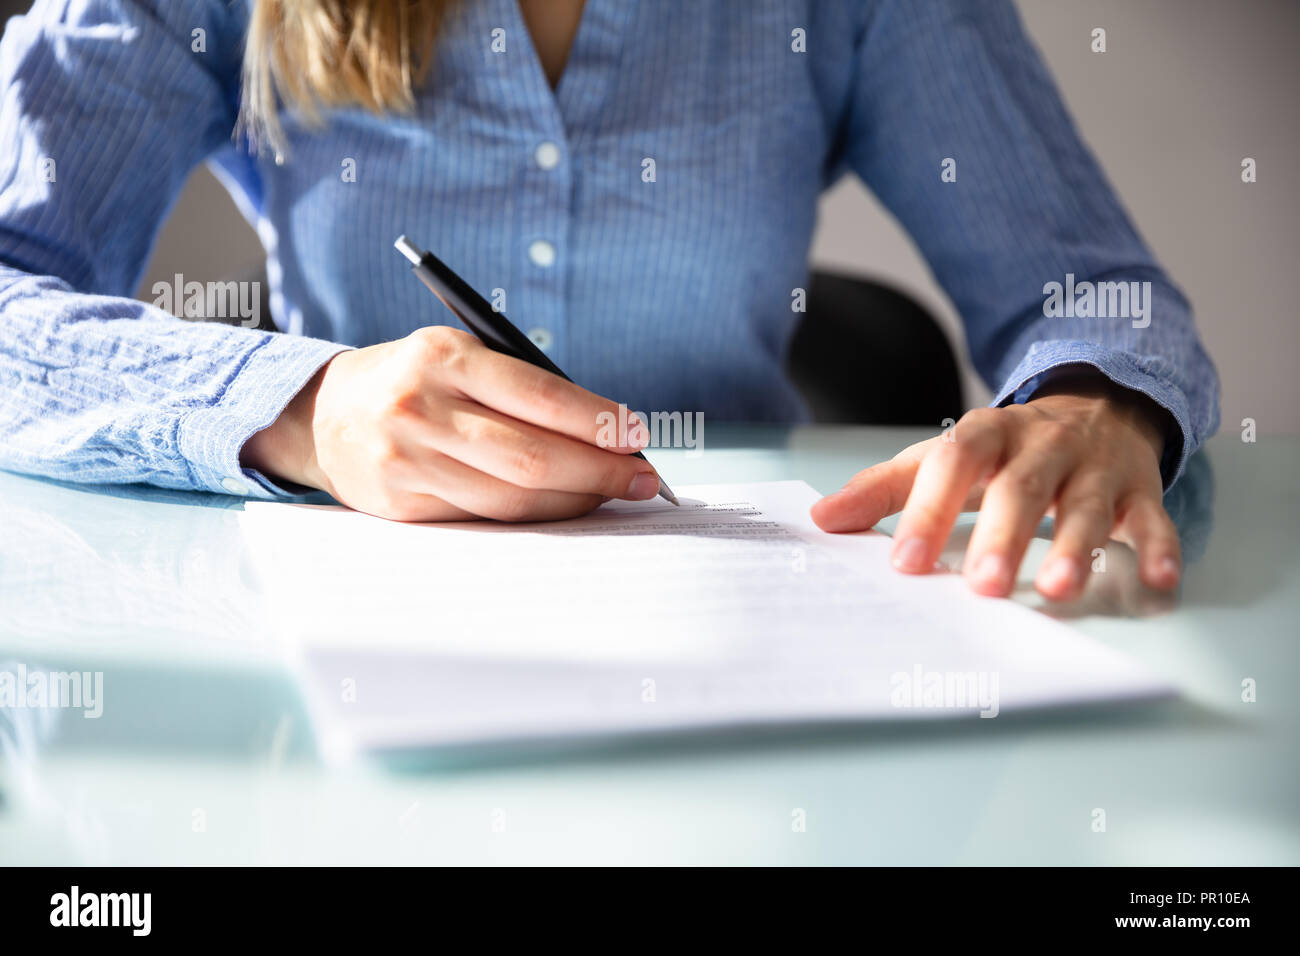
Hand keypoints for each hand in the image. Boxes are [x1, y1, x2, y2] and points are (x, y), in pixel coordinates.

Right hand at [241, 326, 659, 521]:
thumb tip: (604, 432)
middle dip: (599, 471)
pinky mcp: (404, 506)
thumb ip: (519, 386)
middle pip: (531, 456)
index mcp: (443, 356)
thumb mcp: (458, 355)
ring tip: (614, 493)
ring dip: (575, 500)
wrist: (324, 415)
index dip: (595, 421)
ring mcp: (409, 462)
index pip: (538, 395)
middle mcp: (421, 408)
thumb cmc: (414, 379)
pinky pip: (486, 518)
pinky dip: (536, 516)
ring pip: (513, 497)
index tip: (637, 435)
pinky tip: (565, 506)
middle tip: (644, 477)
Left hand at [810, 369, 1181, 599]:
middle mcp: (1043, 444)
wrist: (1095, 405)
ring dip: (1074, 547)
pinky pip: (1152, 517)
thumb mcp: (942, 457)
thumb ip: (885, 487)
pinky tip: (1159, 581)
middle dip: (1002, 536)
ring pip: (1087, 505)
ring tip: (1057, 590)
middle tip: (981, 587)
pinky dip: (1159, 548)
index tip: (905, 562)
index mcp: (986, 433)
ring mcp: (1095, 467)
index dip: (928, 510)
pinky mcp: (1140, 488)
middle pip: (1021, 487)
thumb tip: (821, 520)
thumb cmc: (1004, 449)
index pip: (953, 464)